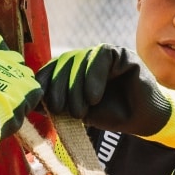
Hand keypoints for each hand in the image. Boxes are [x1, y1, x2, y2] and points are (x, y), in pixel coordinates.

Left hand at [40, 46, 174, 148]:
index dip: (44, 81)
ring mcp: (105, 54)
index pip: (53, 68)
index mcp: (76, 69)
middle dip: (58, 88)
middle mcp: (88, 58)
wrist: (142, 121)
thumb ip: (59, 103)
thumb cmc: (111, 115)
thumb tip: (32, 103)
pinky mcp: (121, 53)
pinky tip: (94, 97)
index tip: (38, 101)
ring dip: (76, 87)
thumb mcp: (79, 111)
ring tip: (80, 111)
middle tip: (58, 109)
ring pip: (80, 59)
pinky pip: (101, 56)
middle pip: (64, 63)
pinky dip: (94, 77)